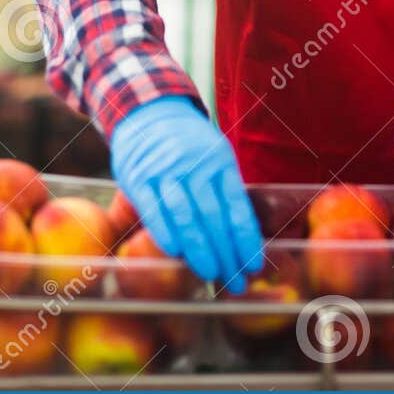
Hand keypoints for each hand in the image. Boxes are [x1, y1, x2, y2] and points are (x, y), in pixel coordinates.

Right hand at [108, 96, 263, 292]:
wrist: (149, 111)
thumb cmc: (188, 145)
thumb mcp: (214, 156)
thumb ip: (223, 192)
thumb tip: (241, 238)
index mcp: (220, 163)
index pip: (237, 207)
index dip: (247, 239)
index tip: (254, 265)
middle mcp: (196, 166)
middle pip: (214, 216)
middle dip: (226, 253)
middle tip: (234, 282)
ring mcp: (166, 171)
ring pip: (186, 215)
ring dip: (199, 248)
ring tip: (211, 273)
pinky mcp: (139, 177)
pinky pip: (154, 209)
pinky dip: (165, 231)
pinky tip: (176, 251)